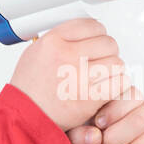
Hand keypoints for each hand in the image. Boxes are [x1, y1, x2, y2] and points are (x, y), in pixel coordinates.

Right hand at [8, 17, 130, 130]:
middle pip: (107, 43)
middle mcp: (67, 56)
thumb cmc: (28, 91)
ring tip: (104, 77)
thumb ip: (57, 41)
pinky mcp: (90, 97)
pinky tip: (107, 89)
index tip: (98, 40)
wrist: (25, 118)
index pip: (90, 25)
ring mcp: (80, 77)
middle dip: (108, 52)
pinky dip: (117, 86)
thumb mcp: (35, 53)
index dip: (98, 33)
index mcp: (53, 42)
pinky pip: (119, 83)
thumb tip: (79, 34)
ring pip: (116, 62)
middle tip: (102, 61)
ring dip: (114, 70)